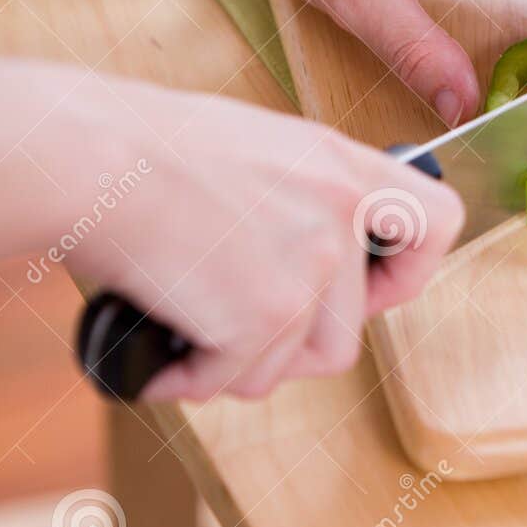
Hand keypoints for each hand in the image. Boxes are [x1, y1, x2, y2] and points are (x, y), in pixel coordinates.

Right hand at [57, 79, 462, 401]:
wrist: (88, 156)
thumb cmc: (141, 148)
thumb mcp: (255, 150)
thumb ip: (299, 201)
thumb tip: (306, 273)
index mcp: (341, 166)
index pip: (438, 223)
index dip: (407, 273)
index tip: (369, 289)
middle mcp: (338, 214)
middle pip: (348, 332)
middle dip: (290, 349)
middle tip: (239, 332)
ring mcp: (308, 268)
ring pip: (292, 364)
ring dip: (238, 364)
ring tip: (190, 333)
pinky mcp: (264, 314)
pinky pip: (237, 378)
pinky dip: (191, 375)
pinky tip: (162, 351)